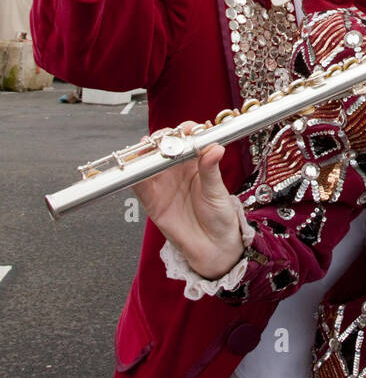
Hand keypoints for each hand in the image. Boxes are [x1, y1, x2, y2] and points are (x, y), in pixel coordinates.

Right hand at [133, 128, 243, 279]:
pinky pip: (138, 186)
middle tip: (165, 139)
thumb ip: (211, 170)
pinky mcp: (151, 201)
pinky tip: (135, 170)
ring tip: (149, 150)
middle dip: (161, 138)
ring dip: (144, 153)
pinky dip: (133, 176)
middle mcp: (176, 170)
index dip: (184, 131)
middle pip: (163, 146)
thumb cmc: (219, 217)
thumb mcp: (217, 192)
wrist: (213, 247)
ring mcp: (162, 184)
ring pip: (147, 162)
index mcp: (195, 163)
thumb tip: (215, 148)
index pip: (186, 139)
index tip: (188, 130)